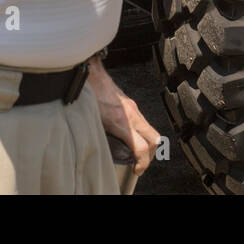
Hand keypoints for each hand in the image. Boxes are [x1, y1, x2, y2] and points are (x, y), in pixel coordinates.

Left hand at [86, 59, 159, 175]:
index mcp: (123, 123)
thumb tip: (102, 152)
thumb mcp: (93, 123)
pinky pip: (142, 121)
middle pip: (155, 139)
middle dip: (151, 154)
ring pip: (150, 129)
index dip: (143, 163)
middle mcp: (133, 115)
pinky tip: (129, 135)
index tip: (138, 169)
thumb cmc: (89, 96)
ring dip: (147, 143)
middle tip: (141, 162)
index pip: (142, 148)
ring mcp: (134, 108)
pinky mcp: (131, 104)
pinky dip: (141, 132)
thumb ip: (102, 138)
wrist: (92, 75)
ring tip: (135, 151)